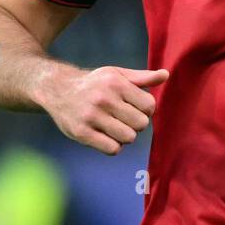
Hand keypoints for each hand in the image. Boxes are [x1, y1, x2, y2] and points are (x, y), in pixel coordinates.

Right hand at [39, 65, 167, 154]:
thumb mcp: (116, 75)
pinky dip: (113, 146)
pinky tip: (105, 136)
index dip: (146, 109)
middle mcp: (104, 99)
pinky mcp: (82, 133)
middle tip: (124, 119)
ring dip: (125, 136)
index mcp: (116, 83)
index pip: (149, 105)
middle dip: (136, 124)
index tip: (134, 107)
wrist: (57, 90)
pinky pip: (112, 149)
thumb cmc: (94, 83)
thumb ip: (142, 77)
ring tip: (115, 127)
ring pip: (128, 138)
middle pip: (141, 124)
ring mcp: (92, 117)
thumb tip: (166, 75)